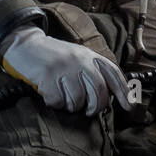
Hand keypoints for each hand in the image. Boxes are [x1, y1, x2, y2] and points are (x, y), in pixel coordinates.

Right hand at [0, 26, 132, 115]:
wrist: (26, 44)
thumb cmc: (55, 57)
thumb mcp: (78, 57)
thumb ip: (93, 72)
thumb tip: (110, 96)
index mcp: (90, 56)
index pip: (113, 74)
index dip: (123, 92)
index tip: (129, 107)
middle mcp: (80, 60)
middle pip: (99, 92)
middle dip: (96, 107)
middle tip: (89, 111)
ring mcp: (64, 67)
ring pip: (78, 100)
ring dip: (72, 106)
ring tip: (64, 97)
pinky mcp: (48, 75)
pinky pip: (58, 101)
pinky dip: (55, 103)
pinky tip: (50, 94)